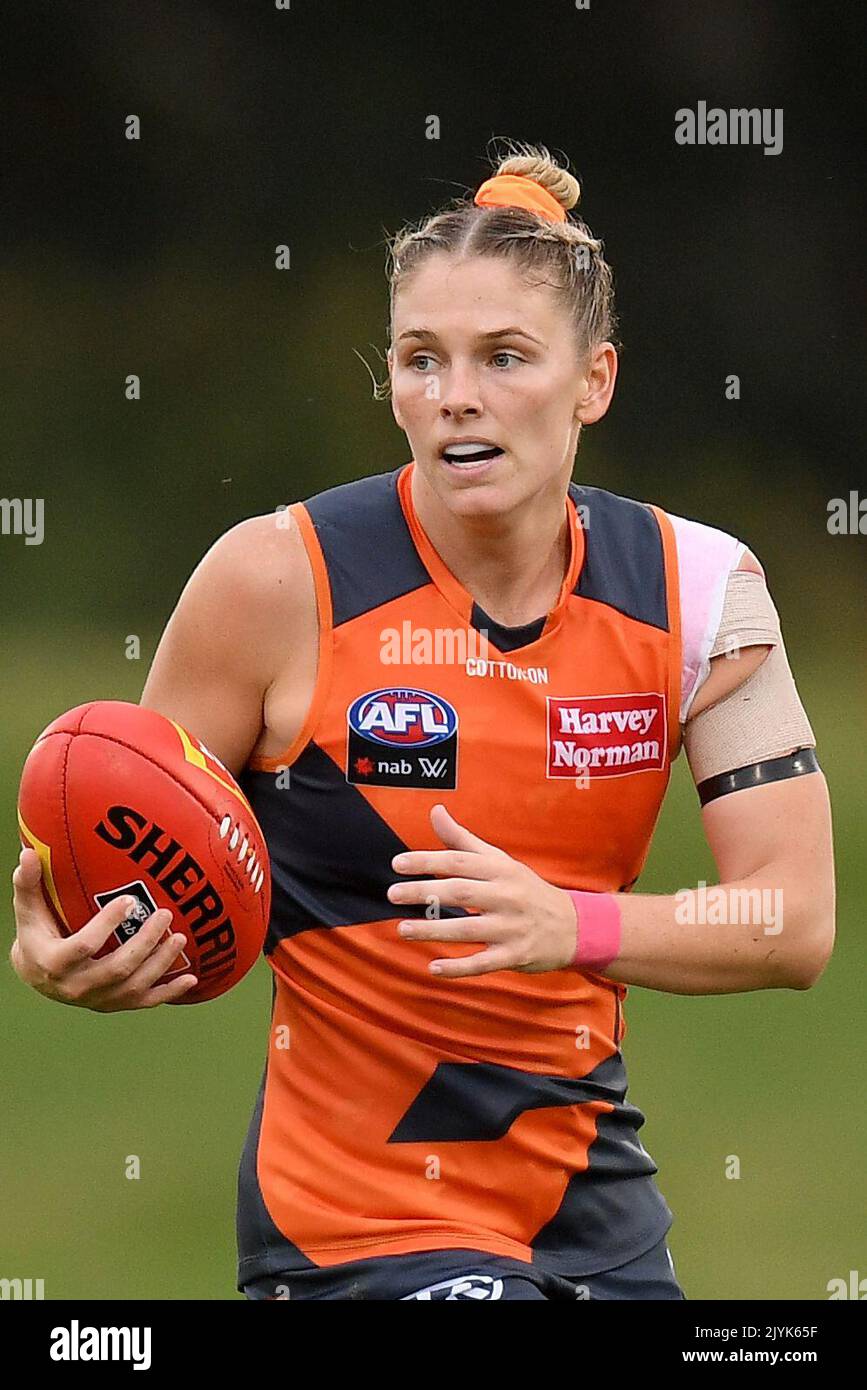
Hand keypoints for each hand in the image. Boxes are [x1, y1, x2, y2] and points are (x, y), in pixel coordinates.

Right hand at [10, 847, 197, 1010]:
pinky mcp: (114, 1004)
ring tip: (180, 936)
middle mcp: (77, 987)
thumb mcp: (28, 910)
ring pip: (135, 986)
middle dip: (145, 942)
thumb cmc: (36, 934)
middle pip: (118, 968)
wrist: (38, 975)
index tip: (129, 900)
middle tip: (165, 914)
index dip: (107, 925)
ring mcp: (98, 1000)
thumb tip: (26, 854)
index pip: (84, 946)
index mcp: (55, 963)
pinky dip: (169, 992)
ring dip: (161, 963)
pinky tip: (191, 977)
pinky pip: (145, 1002)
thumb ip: (28, 883)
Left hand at [387, 804, 577, 978]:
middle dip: (425, 892)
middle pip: (461, 892)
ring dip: (433, 930)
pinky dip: (459, 967)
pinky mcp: (515, 955)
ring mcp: (512, 928)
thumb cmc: (526, 890)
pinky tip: (434, 967)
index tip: (397, 864)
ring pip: (468, 930)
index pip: (459, 862)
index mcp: (501, 870)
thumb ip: (463, 840)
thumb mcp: (499, 861)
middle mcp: (507, 896)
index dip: (427, 861)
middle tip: (392, 894)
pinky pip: (483, 963)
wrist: (573, 926)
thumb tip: (435, 811)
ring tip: (403, 929)